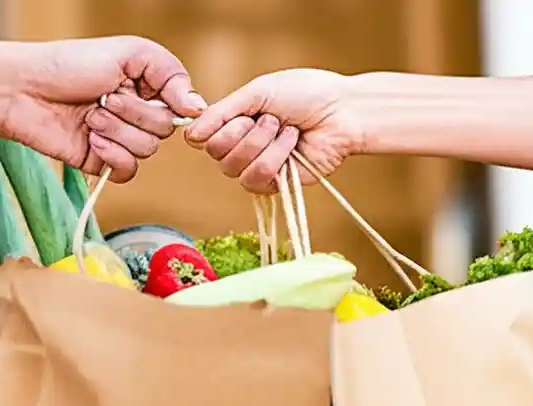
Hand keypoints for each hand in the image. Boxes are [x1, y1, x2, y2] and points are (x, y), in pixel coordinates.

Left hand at [1, 36, 205, 181]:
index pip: (181, 104)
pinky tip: (91, 141)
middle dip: (134, 114)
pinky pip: (128, 171)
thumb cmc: (68, 63)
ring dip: (116, 132)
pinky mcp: (103, 162)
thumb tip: (198, 106)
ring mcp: (120, 139)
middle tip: (105, 98)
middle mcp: (136, 113)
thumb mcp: (128, 52)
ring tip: (90, 116)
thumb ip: (171, 74)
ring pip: (146, 151)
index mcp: (146, 85)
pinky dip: (112, 157)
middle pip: (164, 130)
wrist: (23, 91)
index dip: (171, 102)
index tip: (149, 91)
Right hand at [185, 69, 361, 192]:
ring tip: (286, 130)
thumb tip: (189, 134)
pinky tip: (293, 144)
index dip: (214, 129)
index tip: (237, 115)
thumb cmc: (306, 94)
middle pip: (217, 154)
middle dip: (244, 132)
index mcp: (235, 122)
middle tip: (271, 119)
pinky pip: (257, 179)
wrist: (342, 112)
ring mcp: (258, 166)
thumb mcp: (257, 93)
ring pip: (236, 168)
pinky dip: (276, 158)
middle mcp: (242, 146)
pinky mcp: (276, 184)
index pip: (202, 138)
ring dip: (263, 144)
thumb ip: (222, 113)